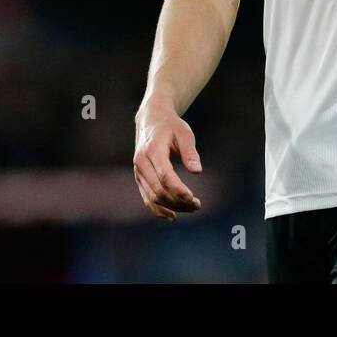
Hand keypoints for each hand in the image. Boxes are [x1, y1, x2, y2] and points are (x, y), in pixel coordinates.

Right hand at [133, 107, 202, 221]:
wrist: (151, 120)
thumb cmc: (171, 126)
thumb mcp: (184, 133)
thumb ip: (190, 152)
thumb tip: (197, 171)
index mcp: (152, 150)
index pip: (164, 175)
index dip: (178, 189)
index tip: (192, 198)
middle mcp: (141, 163)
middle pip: (158, 189)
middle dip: (178, 201)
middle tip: (197, 205)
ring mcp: (138, 172)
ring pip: (152, 197)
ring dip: (172, 206)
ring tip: (192, 208)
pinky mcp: (139, 178)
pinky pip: (147, 198)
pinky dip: (158, 209)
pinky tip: (173, 216)